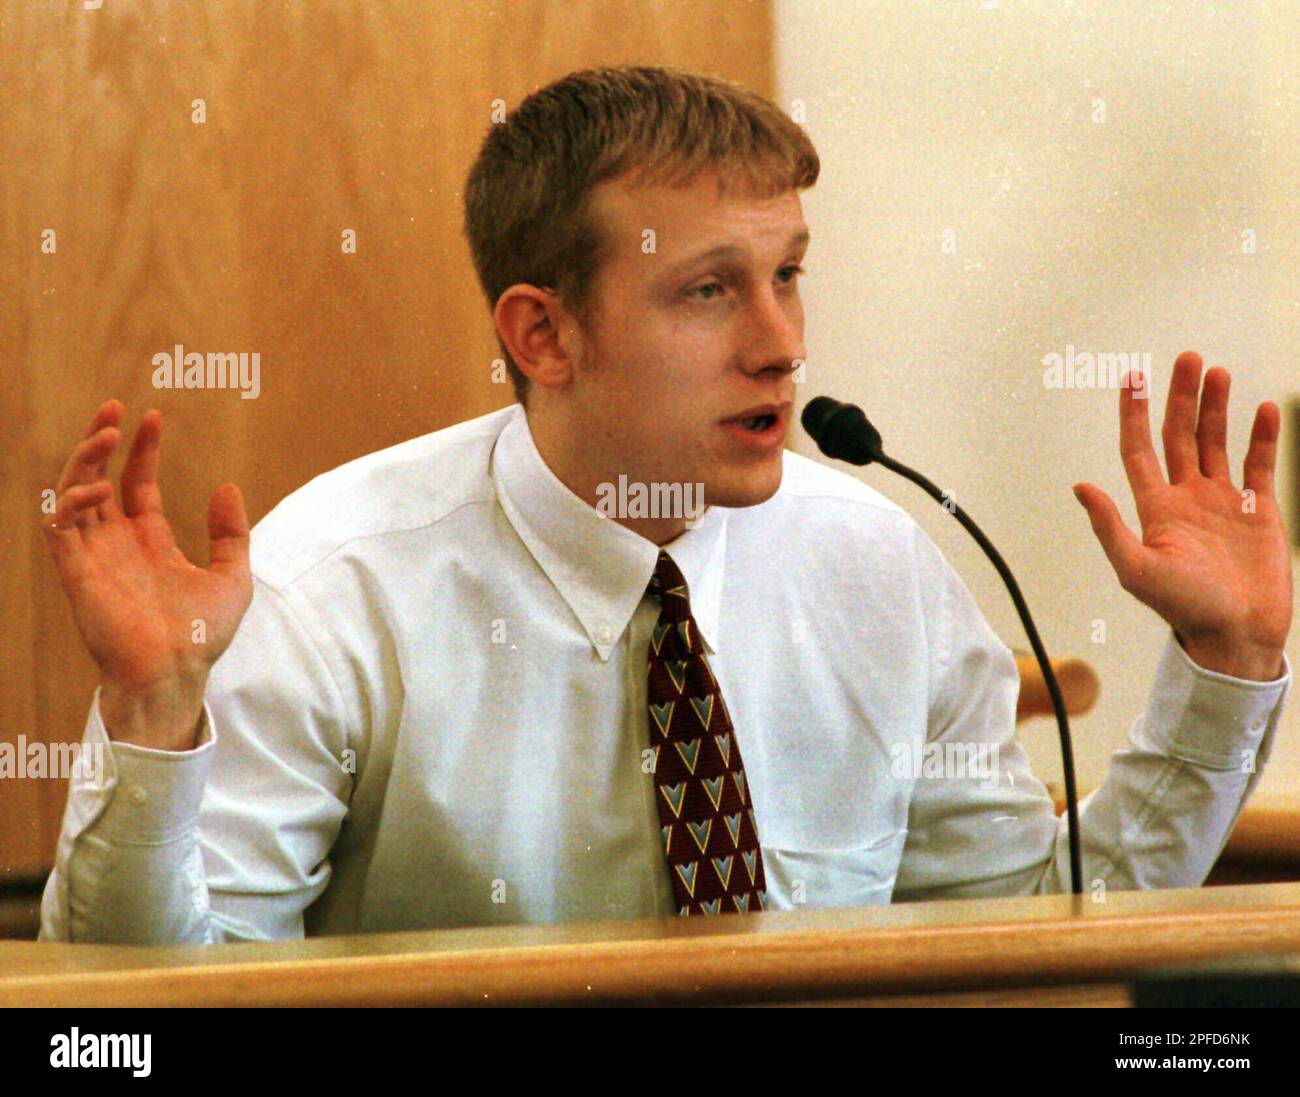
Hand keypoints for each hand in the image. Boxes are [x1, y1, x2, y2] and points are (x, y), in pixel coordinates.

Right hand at [42, 400, 254, 744]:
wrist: (177, 672)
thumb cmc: (202, 635)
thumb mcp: (233, 576)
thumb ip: (231, 532)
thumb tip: (227, 486)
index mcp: (150, 541)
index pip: (138, 484)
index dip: (142, 450)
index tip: (153, 416)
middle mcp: (117, 543)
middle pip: (100, 478)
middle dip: (102, 441)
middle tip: (114, 407)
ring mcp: (94, 555)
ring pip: (74, 494)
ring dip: (85, 460)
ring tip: (105, 432)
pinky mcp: (76, 572)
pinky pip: (60, 527)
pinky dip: (71, 501)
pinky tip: (95, 486)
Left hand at [1072, 350, 1292, 680]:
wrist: (1235, 635)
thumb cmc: (1182, 608)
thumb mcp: (1136, 569)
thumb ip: (1109, 527)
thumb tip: (1080, 485)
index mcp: (1154, 508)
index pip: (1138, 450)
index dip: (1134, 413)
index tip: (1132, 376)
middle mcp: (1185, 499)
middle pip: (1179, 436)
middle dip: (1181, 397)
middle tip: (1187, 358)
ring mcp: (1222, 502)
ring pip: (1216, 442)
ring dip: (1216, 408)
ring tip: (1217, 372)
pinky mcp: (1258, 511)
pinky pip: (1258, 464)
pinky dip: (1261, 436)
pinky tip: (1262, 408)